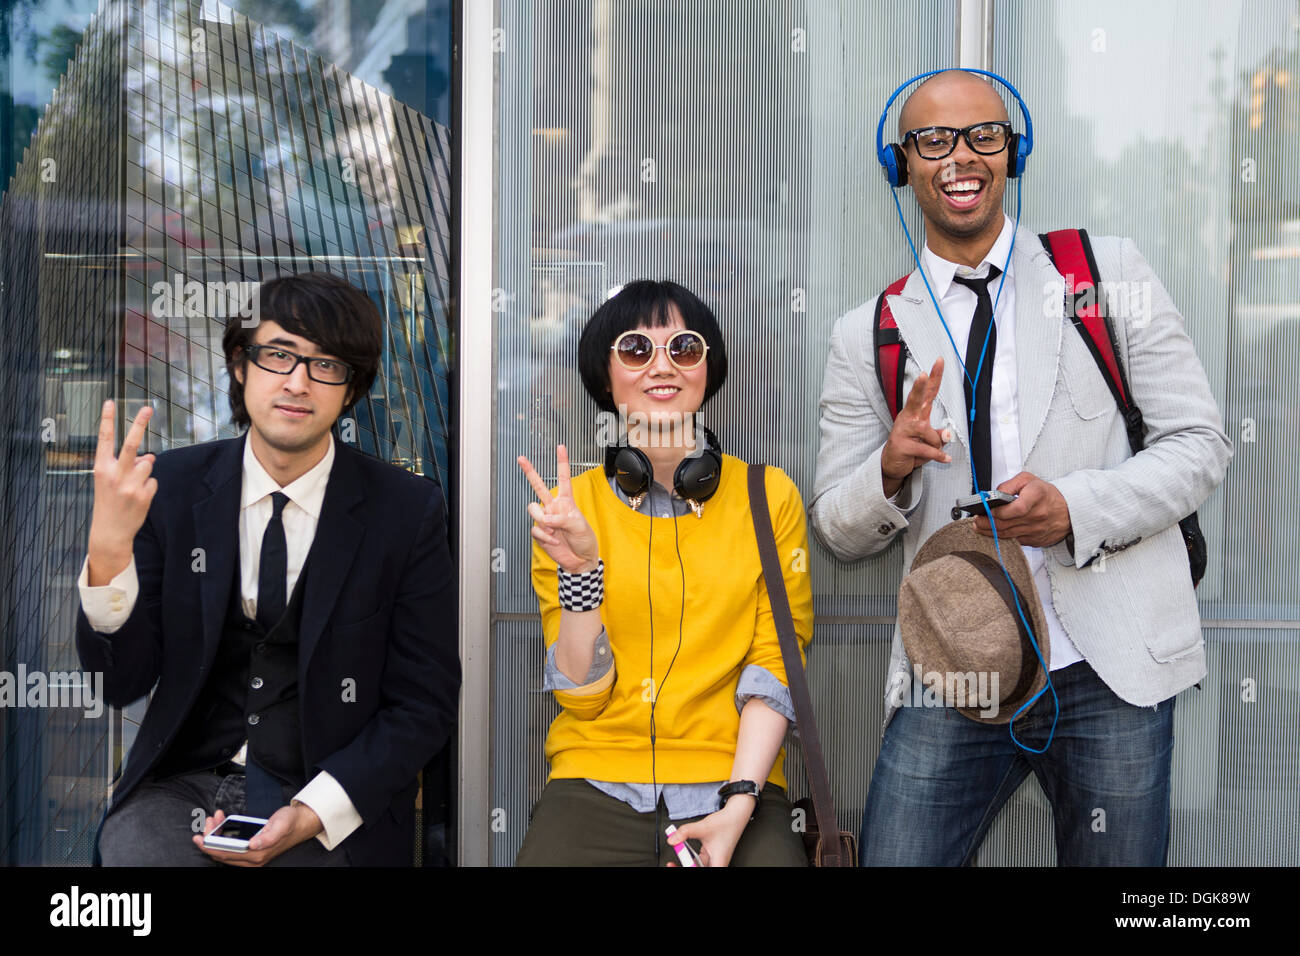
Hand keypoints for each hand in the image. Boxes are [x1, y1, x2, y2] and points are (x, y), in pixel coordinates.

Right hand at [87, 400, 156, 585]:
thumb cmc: (109, 502)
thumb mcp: (109, 481)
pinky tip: (138, 499)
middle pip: (131, 444)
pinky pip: (154, 481)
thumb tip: (150, 457)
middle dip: (140, 424)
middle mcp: (115, 474)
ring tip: (132, 488)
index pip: (105, 440)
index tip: (110, 402)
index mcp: (101, 468)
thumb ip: (126, 466)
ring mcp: (130, 485)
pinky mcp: (144, 495)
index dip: (108, 420)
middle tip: (148, 407)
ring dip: (145, 472)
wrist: (110, 532)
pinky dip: (149, 487)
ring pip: (148, 464)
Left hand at [194, 803, 323, 866]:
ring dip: (216, 835)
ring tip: (215, 818)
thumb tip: (254, 844)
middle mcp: (252, 860)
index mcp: (257, 855)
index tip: (200, 836)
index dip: (209, 846)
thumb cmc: (290, 823)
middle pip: (221, 853)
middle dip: (210, 838)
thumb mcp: (280, 825)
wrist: (301, 823)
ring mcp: (251, 857)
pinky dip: (223, 836)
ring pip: (224, 850)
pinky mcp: (251, 851)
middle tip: (209, 821)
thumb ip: (268, 837)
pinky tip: (223, 824)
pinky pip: (231, 847)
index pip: (225, 854)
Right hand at [518, 445, 598, 573]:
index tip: (560, 447)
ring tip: (553, 529)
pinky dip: (545, 536)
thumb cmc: (584, 541)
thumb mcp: (579, 526)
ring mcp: (545, 519)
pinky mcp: (540, 533)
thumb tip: (546, 519)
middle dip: (530, 472)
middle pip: (539, 486)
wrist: (580, 560)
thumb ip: (563, 519)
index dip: (562, 463)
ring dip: (542, 519)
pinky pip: (535, 529)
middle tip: (521, 458)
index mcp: (567, 502)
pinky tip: (554, 540)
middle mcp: (554, 507)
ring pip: (533, 508)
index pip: (564, 479)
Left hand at [665, 798, 753, 867]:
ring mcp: (713, 859)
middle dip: (685, 866)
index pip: (703, 872)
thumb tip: (672, 839)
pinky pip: (697, 861)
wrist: (734, 815)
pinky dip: (688, 857)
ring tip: (676, 859)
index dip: (690, 870)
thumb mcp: (703, 827)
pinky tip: (682, 852)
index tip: (676, 866)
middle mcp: (716, 863)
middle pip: (698, 869)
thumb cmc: (726, 823)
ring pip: (697, 866)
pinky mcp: (709, 854)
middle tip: (672, 864)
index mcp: (718, 862)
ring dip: (686, 863)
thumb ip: (686, 832)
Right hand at [881, 358, 952, 495]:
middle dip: (919, 387)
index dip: (934, 377)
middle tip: (923, 374)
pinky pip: (928, 450)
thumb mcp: (931, 441)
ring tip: (931, 451)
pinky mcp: (902, 445)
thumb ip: (941, 435)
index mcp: (916, 412)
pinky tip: (946, 460)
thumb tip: (948, 434)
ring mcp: (903, 430)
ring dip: (936, 446)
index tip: (940, 361)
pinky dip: (938, 457)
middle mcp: (909, 417)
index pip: (928, 392)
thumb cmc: (912, 448)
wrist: (892, 464)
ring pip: (930, 434)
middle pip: (915, 399)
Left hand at [973, 471, 1071, 546]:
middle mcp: (1038, 515)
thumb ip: (1009, 485)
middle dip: (987, 523)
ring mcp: (1037, 530)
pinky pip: (1015, 540)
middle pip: (1007, 523)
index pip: (1017, 508)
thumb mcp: (1029, 480)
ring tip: (979, 526)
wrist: (1068, 511)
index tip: (987, 510)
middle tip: (976, 520)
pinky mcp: (1035, 540)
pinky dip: (1002, 537)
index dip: (1000, 511)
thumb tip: (993, 495)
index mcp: (1037, 496)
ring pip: (1008, 534)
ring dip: (990, 531)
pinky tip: (993, 532)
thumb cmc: (1046, 494)